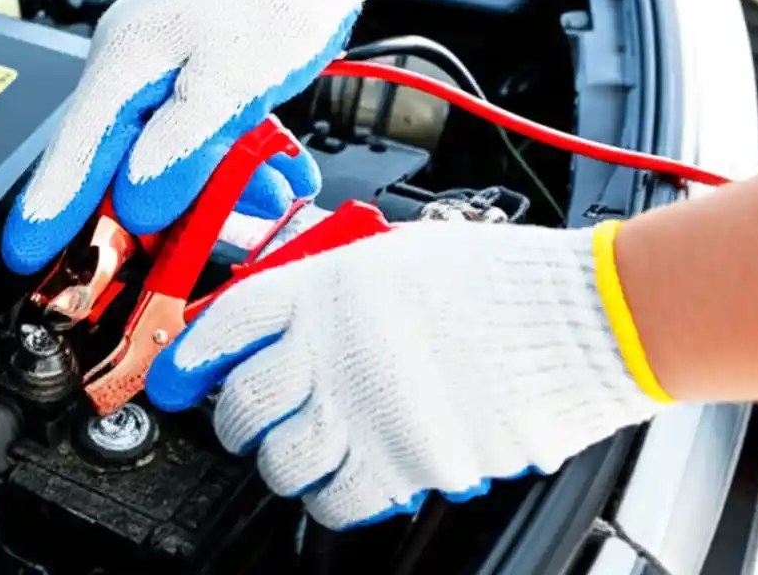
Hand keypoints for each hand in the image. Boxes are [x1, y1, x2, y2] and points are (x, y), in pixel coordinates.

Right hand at [1, 0, 408, 274]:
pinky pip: (199, 137)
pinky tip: (271, 171)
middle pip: (119, 161)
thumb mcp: (231, 82)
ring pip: (167, 155)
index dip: (51, 208)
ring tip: (268, 193)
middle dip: (159, 207)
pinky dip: (233, 161)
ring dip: (216, 184)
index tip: (26, 254)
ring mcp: (166, 72)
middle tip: (188, 240)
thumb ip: (180, 149)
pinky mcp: (198, 78)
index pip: (74, 150)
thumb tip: (138, 201)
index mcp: (125, 61)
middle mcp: (135, 66)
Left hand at [145, 220, 666, 529]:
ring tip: (301, 449)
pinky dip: (326, 498)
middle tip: (246, 420)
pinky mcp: (407, 461)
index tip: (173, 380)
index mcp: (323, 288)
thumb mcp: (392, 255)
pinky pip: (334, 502)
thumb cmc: (497, 279)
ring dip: (280, 461)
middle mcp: (331, 348)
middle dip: (233, 420)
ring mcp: (365, 409)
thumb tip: (273, 323)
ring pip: (278, 462)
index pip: (222, 329)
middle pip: (239, 405)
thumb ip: (325, 287)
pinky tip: (341, 480)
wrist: (584, 316)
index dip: (186, 361)